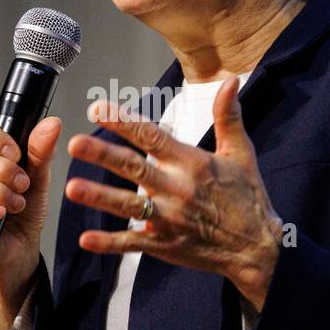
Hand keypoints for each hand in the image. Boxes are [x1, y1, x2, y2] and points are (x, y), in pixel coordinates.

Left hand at [65, 76, 282, 312]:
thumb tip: (230, 82)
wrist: (258, 247)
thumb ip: (228, 116)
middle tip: (74, 144)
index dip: (124, 122)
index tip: (98, 109)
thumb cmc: (247, 197)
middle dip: (102, 154)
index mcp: (192, 163)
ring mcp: (169, 218)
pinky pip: (133, 243)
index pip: (152, 137)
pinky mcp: (165, 244)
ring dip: (99, 197)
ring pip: (128, 205)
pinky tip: (86, 239)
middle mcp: (177, 189)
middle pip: (133, 167)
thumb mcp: (241, 153)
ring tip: (72, 188)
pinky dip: (110, 243)